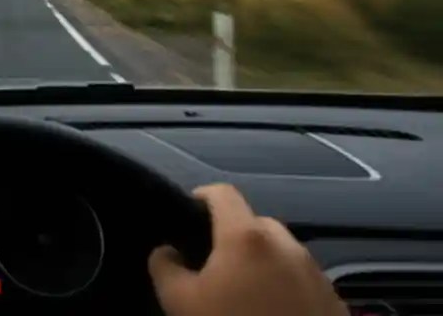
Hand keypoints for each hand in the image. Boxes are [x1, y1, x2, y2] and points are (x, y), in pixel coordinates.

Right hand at [148, 183, 344, 315]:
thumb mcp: (180, 303)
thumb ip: (165, 268)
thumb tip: (166, 252)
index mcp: (247, 237)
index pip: (222, 193)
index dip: (201, 197)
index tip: (189, 216)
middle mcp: (286, 244)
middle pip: (255, 222)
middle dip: (233, 235)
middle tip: (215, 265)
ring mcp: (315, 272)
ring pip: (281, 251)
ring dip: (262, 261)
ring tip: (246, 292)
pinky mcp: (332, 299)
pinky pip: (302, 278)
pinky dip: (285, 284)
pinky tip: (273, 310)